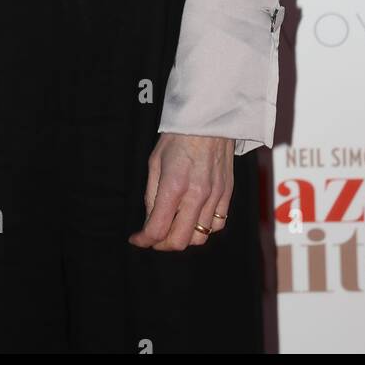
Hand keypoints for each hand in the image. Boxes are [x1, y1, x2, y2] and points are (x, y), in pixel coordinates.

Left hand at [128, 133, 233, 251]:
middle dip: (162, 245)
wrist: (209, 120)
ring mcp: (215, 196)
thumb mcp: (155, 161)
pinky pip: (217, 225)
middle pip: (180, 240)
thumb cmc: (178, 137)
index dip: (144, 240)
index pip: (157, 228)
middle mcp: (196, 195)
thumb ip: (152, 194)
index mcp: (174, 185)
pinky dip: (204, 229)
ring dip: (183, 238)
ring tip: (173, 228)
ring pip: (200, 237)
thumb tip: (150, 220)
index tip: (137, 239)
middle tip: (153, 238)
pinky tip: (193, 219)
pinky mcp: (227, 194)